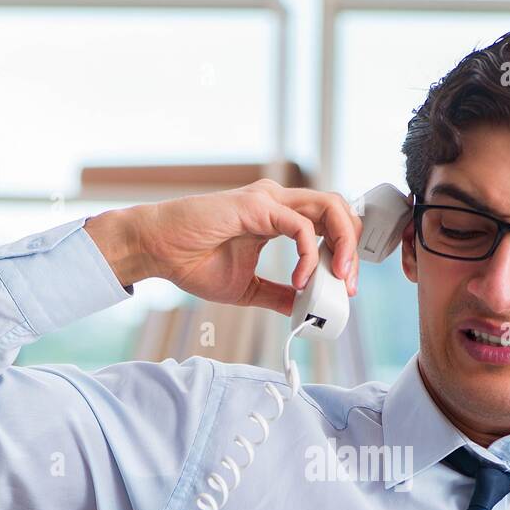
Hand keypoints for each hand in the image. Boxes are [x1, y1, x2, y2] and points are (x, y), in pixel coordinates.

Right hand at [87, 179, 360, 314]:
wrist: (157, 251)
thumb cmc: (192, 261)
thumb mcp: (247, 288)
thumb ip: (278, 294)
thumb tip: (303, 310)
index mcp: (278, 216)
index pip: (329, 222)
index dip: (346, 251)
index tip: (346, 286)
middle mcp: (277, 201)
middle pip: (338, 211)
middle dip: (352, 248)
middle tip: (348, 286)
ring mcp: (268, 199)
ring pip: (330, 208)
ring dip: (342, 244)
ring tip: (337, 279)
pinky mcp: (257, 206)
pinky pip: (300, 226)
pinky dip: (308, 254)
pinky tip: (300, 280)